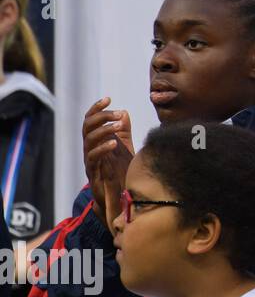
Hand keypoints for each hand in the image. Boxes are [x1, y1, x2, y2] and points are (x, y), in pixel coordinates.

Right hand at [82, 97, 135, 227]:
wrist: (120, 197)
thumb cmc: (121, 172)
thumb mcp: (125, 148)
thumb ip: (123, 131)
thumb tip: (124, 112)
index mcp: (97, 141)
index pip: (91, 121)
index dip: (97, 109)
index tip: (108, 99)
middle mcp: (90, 149)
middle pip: (87, 127)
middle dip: (101, 117)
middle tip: (117, 113)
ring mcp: (90, 160)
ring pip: (88, 140)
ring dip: (103, 130)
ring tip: (118, 125)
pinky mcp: (93, 172)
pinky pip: (93, 158)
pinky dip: (103, 148)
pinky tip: (114, 143)